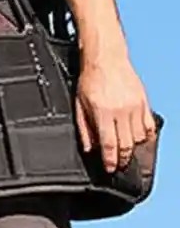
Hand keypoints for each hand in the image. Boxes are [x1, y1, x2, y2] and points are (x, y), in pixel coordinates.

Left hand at [75, 55, 155, 173]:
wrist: (106, 58)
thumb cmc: (90, 79)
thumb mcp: (79, 104)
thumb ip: (84, 128)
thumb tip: (88, 148)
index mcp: (103, 112)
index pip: (109, 144)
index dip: (110, 161)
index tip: (109, 169)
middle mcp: (121, 111)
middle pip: (126, 145)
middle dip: (122, 159)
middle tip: (118, 165)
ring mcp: (135, 107)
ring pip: (140, 138)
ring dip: (134, 148)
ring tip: (127, 153)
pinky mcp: (144, 103)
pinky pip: (149, 126)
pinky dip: (146, 137)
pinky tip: (140, 140)